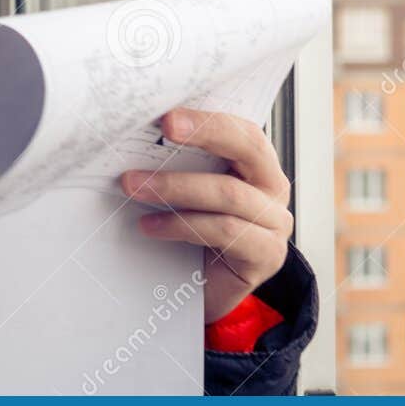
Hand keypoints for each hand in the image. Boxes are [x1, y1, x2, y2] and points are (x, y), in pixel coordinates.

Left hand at [120, 107, 292, 322]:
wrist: (202, 290)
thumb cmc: (191, 230)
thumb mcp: (186, 190)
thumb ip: (176, 161)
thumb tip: (130, 135)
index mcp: (255, 162)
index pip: (240, 128)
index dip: (207, 119)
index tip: (168, 116)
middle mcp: (272, 187)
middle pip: (248, 149)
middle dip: (204, 134)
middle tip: (163, 130)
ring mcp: (274, 222)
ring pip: (229, 193)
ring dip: (175, 186)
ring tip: (132, 186)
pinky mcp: (266, 255)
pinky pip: (224, 231)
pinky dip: (181, 225)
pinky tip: (149, 226)